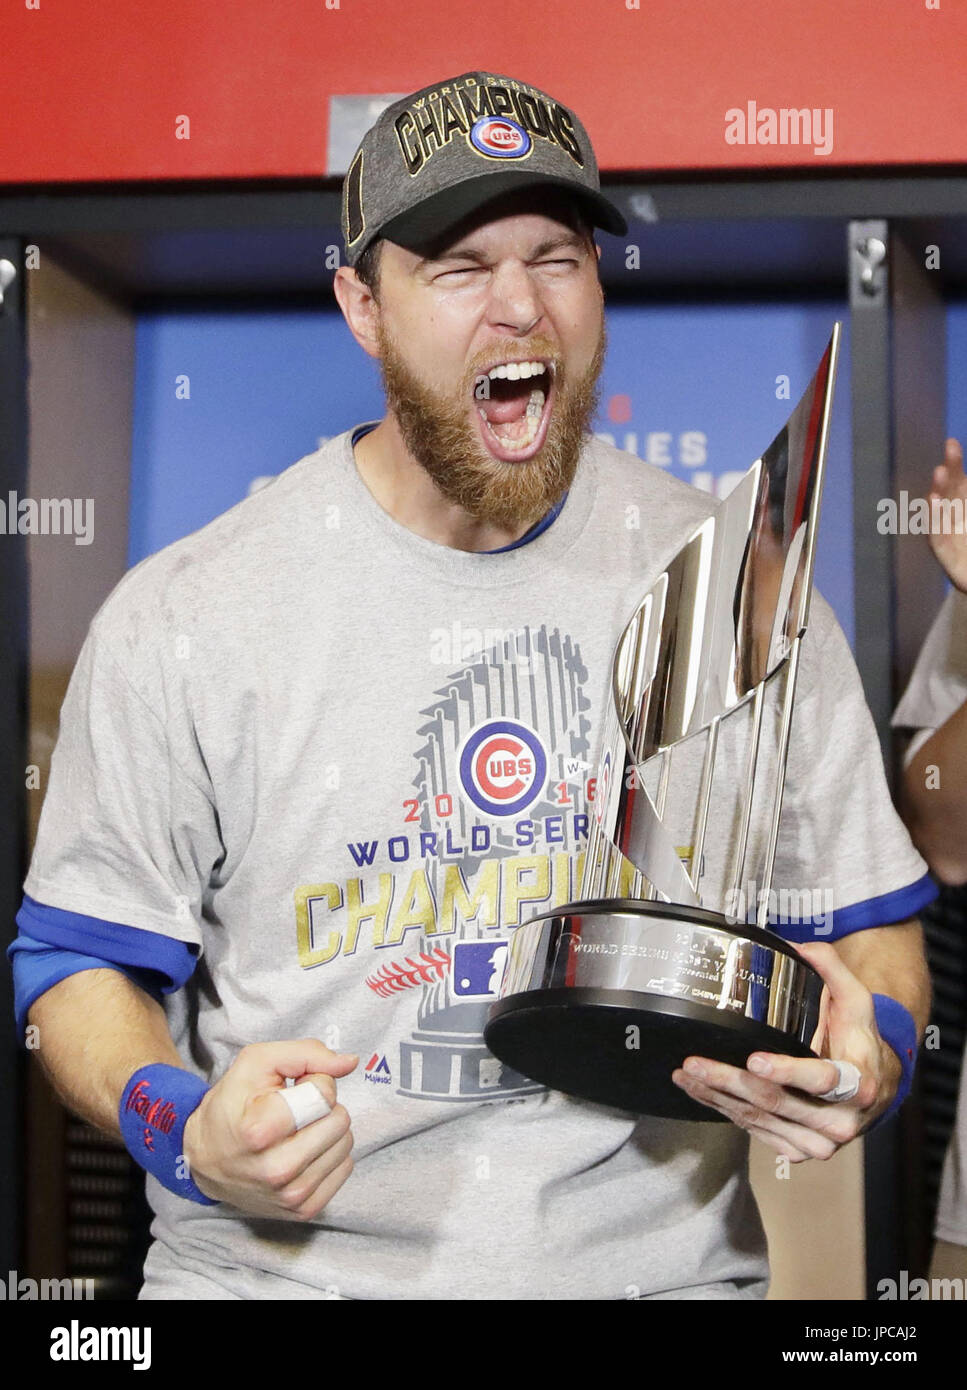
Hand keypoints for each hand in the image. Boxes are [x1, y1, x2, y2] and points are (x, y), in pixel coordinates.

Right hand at [182, 1040, 357, 1218]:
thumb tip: (350, 1062)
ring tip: (298, 1129)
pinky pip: (345, 1167)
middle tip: (295, 1109)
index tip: (293, 1087)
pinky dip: (329, 1153)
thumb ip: (307, 1053)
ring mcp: (291, 1195)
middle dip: (323, 1105)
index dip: (314, 1080)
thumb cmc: (231, 1105)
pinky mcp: (303, 1211)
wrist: (205, 1159)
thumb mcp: (257, 1063)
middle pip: (339, 1119)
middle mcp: (276, 1170)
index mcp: (259, 1131)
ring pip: (346, 1142)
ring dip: (328, 1128)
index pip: (323, 1094)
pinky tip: (304, 1150)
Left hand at [670, 942, 901, 1159]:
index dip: (787, 1072)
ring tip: (687, 1075)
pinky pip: (754, 1131)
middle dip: (731, 1081)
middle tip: (696, 1063)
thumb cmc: (859, 1043)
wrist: (873, 1090)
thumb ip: (832, 970)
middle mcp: (839, 1120)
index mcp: (858, 1084)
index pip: (822, 1080)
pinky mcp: (796, 1150)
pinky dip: (724, 1110)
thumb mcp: (857, 1002)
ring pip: (759, 1120)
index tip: (755, 1060)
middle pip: (777, 1102)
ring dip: (718, 1097)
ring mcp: (817, 1141)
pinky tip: (701, 1092)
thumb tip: (801, 946)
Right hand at [928, 438, 966, 592]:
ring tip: (939, 473)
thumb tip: (965, 481)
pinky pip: (938, 538)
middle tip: (950, 449)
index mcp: (966, 513)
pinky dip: (935, 519)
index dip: (955, 465)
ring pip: (942, 513)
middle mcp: (956, 525)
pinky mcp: (948, 560)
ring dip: (939, 492)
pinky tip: (934, 501)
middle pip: (950, 495)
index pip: (960, 485)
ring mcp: (950, 542)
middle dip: (949, 473)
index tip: (951, 443)